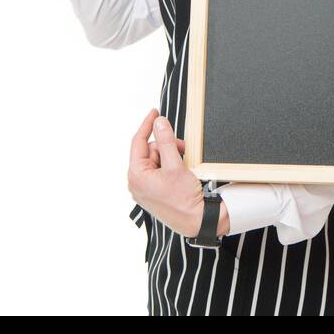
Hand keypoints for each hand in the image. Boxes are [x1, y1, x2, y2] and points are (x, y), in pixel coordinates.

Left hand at [127, 109, 217, 238]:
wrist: (197, 221)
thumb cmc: (184, 199)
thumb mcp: (175, 165)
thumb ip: (166, 141)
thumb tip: (159, 123)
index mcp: (136, 175)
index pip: (138, 142)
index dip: (147, 124)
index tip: (155, 112)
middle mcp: (136, 182)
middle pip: (149, 151)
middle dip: (167, 146)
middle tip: (183, 148)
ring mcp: (144, 189)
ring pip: (156, 160)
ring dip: (170, 157)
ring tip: (184, 164)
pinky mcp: (153, 193)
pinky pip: (159, 171)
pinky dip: (170, 167)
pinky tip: (181, 172)